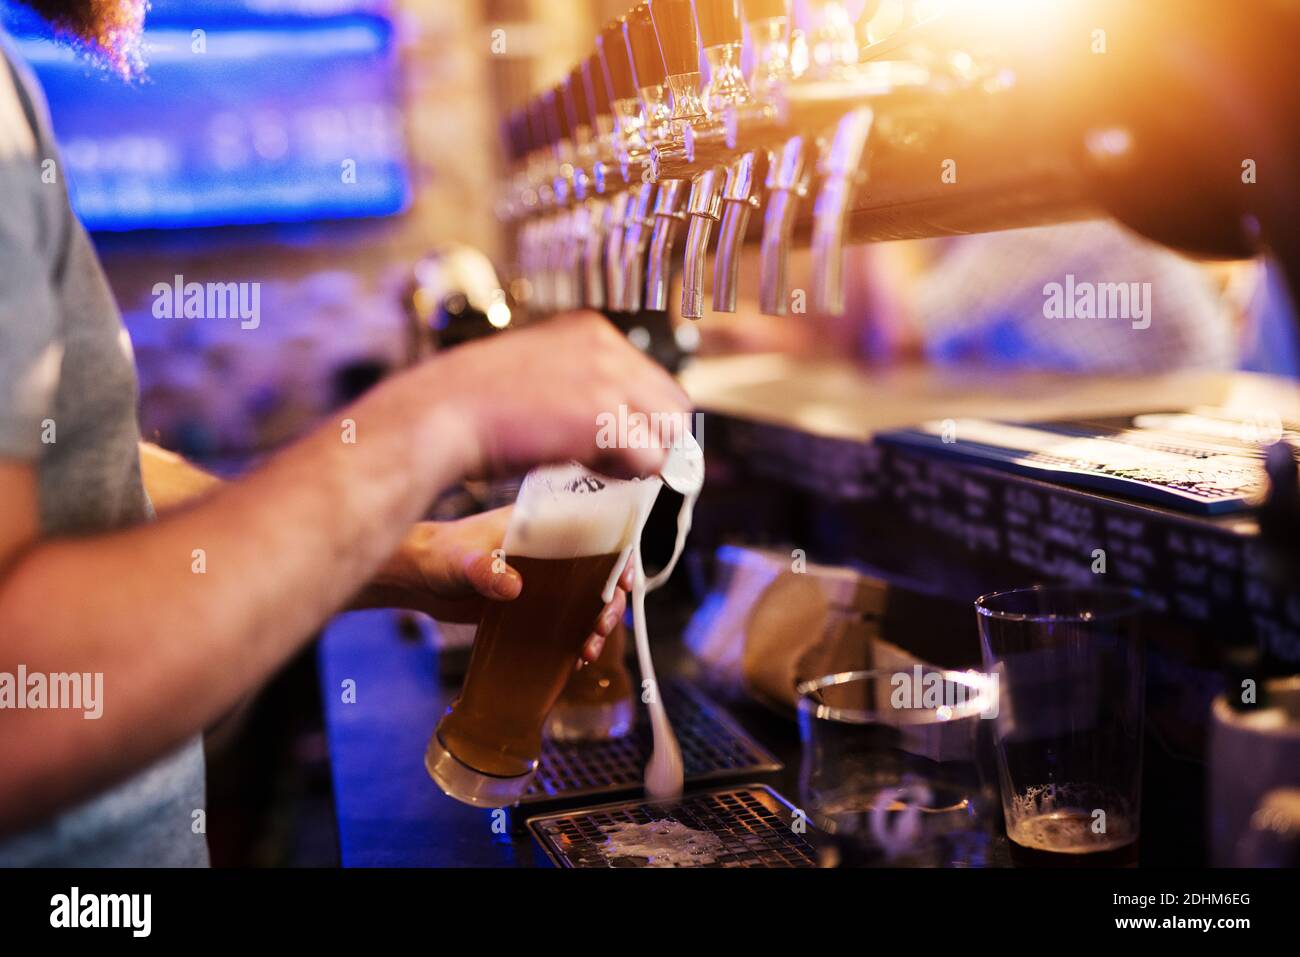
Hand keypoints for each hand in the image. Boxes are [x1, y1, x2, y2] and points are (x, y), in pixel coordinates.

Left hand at [357, 507, 631, 662]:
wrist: (417, 578)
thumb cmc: (437, 554)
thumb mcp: (459, 560)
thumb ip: (483, 570)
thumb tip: (512, 586)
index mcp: (542, 524)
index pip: (597, 529)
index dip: (620, 553)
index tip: (625, 579)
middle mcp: (551, 550)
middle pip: (600, 571)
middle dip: (610, 601)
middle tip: (601, 627)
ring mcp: (544, 579)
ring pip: (587, 599)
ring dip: (596, 625)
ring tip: (587, 651)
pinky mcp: (533, 604)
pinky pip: (565, 620)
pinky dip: (575, 639)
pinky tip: (573, 660)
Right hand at [427, 311, 692, 480]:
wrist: (440, 415)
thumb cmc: (474, 404)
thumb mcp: (536, 370)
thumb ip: (579, 382)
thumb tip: (616, 415)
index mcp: (590, 329)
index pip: (652, 377)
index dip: (638, 415)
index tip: (609, 433)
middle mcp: (607, 346)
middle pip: (673, 404)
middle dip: (649, 436)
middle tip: (610, 457)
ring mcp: (609, 379)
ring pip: (668, 432)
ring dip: (638, 456)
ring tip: (594, 462)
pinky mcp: (605, 417)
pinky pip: (650, 460)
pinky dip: (626, 474)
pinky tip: (586, 466)